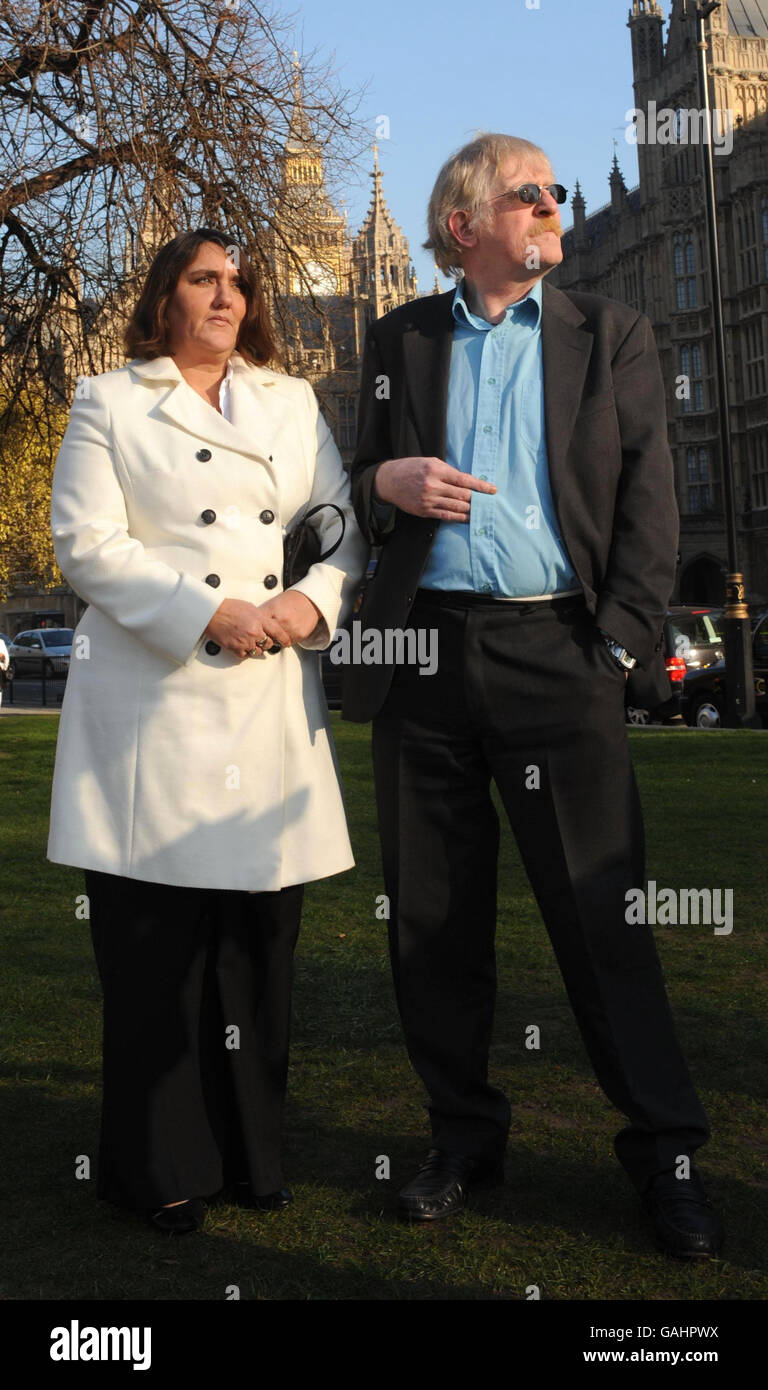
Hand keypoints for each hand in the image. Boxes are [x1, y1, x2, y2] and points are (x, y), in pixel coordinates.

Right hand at [204, 598, 292, 658]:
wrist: (212, 613)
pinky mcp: (235, 648)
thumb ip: (260, 618)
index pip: (277, 632)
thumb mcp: (249, 607)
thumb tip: (265, 625)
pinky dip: (245, 652)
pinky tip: (241, 645)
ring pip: (258, 651)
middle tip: (263, 640)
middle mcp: (254, 631)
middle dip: (267, 643)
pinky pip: (245, 655)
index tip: (287, 643)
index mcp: (259, 619)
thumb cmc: (229, 607)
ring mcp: (245, 641)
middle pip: (268, 644)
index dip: (284, 639)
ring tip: (250, 642)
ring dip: (256, 648)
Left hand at [257, 590, 322, 646]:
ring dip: (277, 640)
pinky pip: (289, 643)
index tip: (257, 633)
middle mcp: (280, 620)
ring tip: (280, 632)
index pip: (259, 627)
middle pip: (267, 637)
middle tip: (267, 636)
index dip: (257, 631)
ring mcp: (290, 628)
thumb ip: (262, 615)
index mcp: (271, 611)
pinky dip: (287, 640)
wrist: (309, 600)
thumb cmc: (289, 602)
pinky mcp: (299, 634)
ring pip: (278, 642)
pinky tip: (289, 631)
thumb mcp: (273, 604)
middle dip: (266, 638)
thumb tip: (251, 624)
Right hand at [373, 456, 496, 520]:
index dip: (480, 486)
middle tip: (489, 502)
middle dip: (478, 499)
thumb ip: (448, 471)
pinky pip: (446, 516)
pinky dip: (460, 518)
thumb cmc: (412, 468)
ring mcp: (428, 500)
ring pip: (456, 507)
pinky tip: (469, 518)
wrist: (389, 481)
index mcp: (436, 470)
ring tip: (482, 511)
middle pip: (462, 495)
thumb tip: (468, 481)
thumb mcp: (430, 462)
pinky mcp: (425, 511)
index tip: (492, 490)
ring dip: (471, 510)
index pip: (464, 479)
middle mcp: (433, 485)